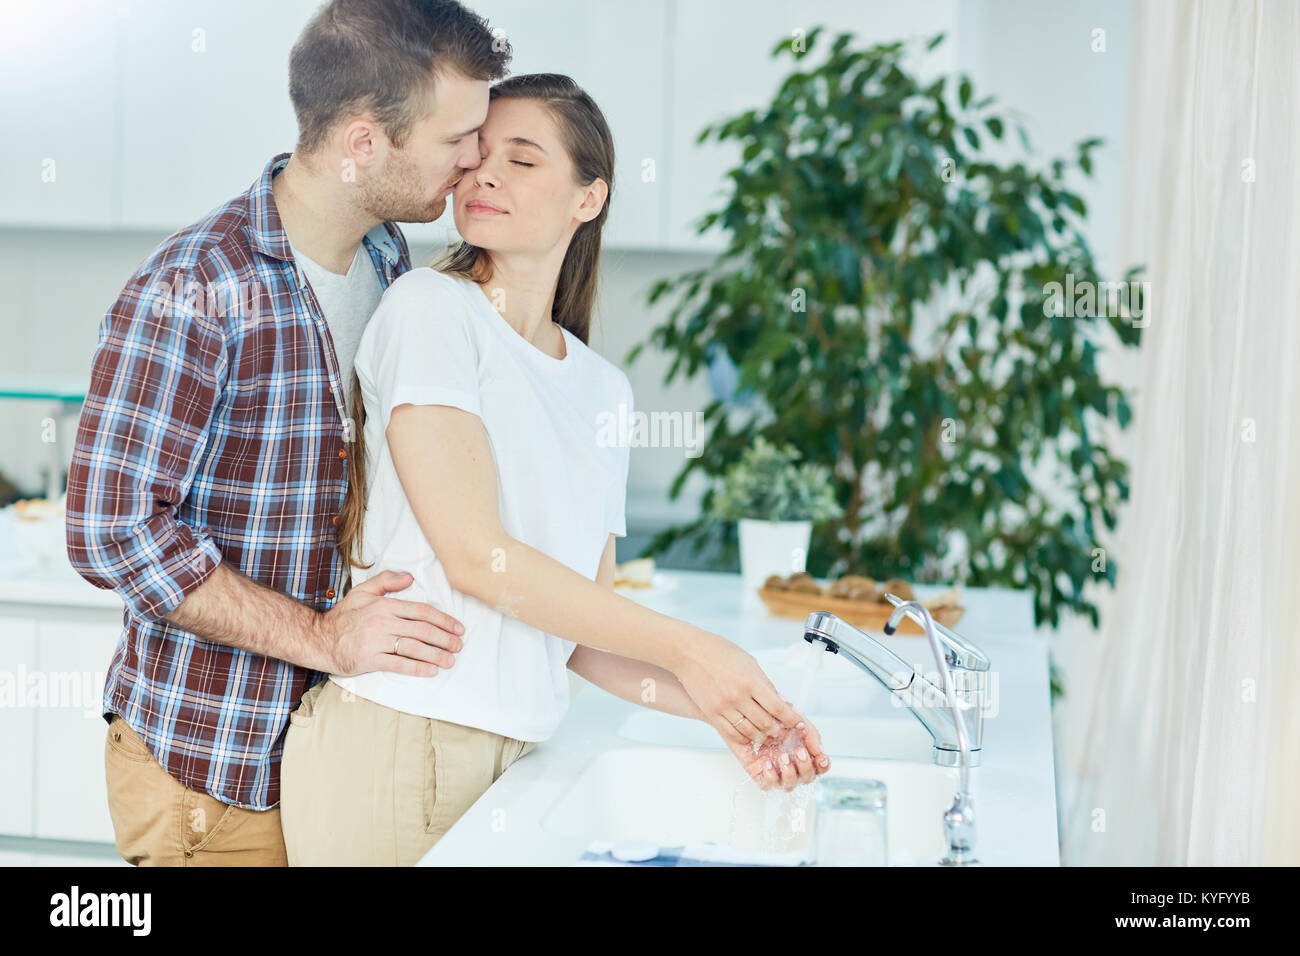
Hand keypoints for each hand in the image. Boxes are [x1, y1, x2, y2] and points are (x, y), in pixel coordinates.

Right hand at [316, 570, 464, 676]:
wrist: (318, 639)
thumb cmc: (343, 616)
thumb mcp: (362, 592)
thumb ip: (386, 582)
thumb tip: (410, 577)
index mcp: (385, 605)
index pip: (422, 611)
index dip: (443, 620)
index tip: (458, 627)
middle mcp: (383, 622)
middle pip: (423, 630)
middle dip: (445, 638)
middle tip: (459, 645)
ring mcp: (377, 642)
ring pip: (414, 648)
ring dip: (436, 654)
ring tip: (450, 660)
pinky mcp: (370, 660)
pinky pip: (399, 665)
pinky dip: (417, 668)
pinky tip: (431, 670)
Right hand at [672, 631, 803, 750]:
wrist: (689, 653)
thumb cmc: (719, 652)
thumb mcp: (749, 662)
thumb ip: (765, 683)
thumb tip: (780, 700)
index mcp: (750, 681)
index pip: (778, 707)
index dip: (791, 718)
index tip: (797, 723)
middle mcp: (737, 697)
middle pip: (765, 723)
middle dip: (778, 730)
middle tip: (784, 731)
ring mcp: (724, 707)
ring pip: (750, 732)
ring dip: (762, 736)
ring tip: (768, 734)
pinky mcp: (712, 713)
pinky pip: (731, 733)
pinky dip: (744, 737)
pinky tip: (750, 735)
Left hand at [725, 713, 831, 791]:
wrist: (748, 712)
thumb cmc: (773, 716)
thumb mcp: (795, 720)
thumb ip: (810, 733)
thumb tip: (819, 750)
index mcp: (803, 753)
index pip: (819, 766)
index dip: (823, 765)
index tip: (821, 757)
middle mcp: (792, 765)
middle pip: (807, 778)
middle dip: (805, 767)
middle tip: (798, 751)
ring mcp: (777, 771)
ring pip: (789, 785)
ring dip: (789, 773)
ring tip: (782, 757)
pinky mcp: (759, 773)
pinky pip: (768, 785)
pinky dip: (770, 777)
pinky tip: (768, 763)